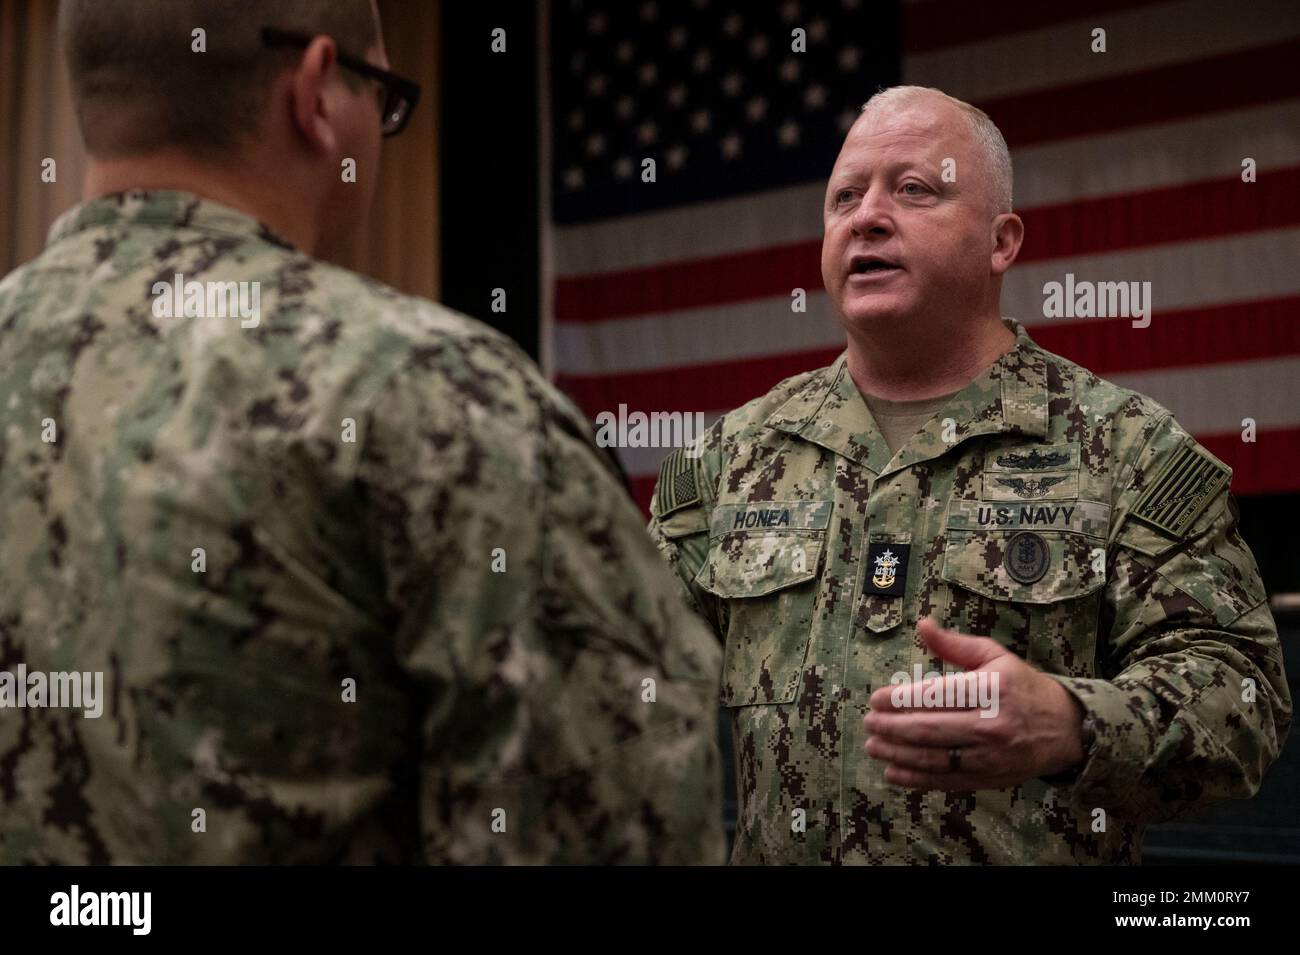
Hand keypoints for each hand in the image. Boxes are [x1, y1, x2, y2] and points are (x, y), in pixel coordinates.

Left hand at [863, 618, 1085, 789]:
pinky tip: (894, 771)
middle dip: (890, 727)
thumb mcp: (995, 657)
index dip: (899, 699)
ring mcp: (989, 756)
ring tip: (873, 745)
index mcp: (990, 689)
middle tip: (868, 722)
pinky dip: (916, 779)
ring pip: (933, 758)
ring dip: (896, 753)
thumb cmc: (1023, 687)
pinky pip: (945, 780)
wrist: (1065, 729)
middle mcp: (990, 725)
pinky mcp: (989, 778)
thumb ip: (955, 644)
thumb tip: (922, 625)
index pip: (934, 696)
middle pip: (928, 729)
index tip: (876, 699)